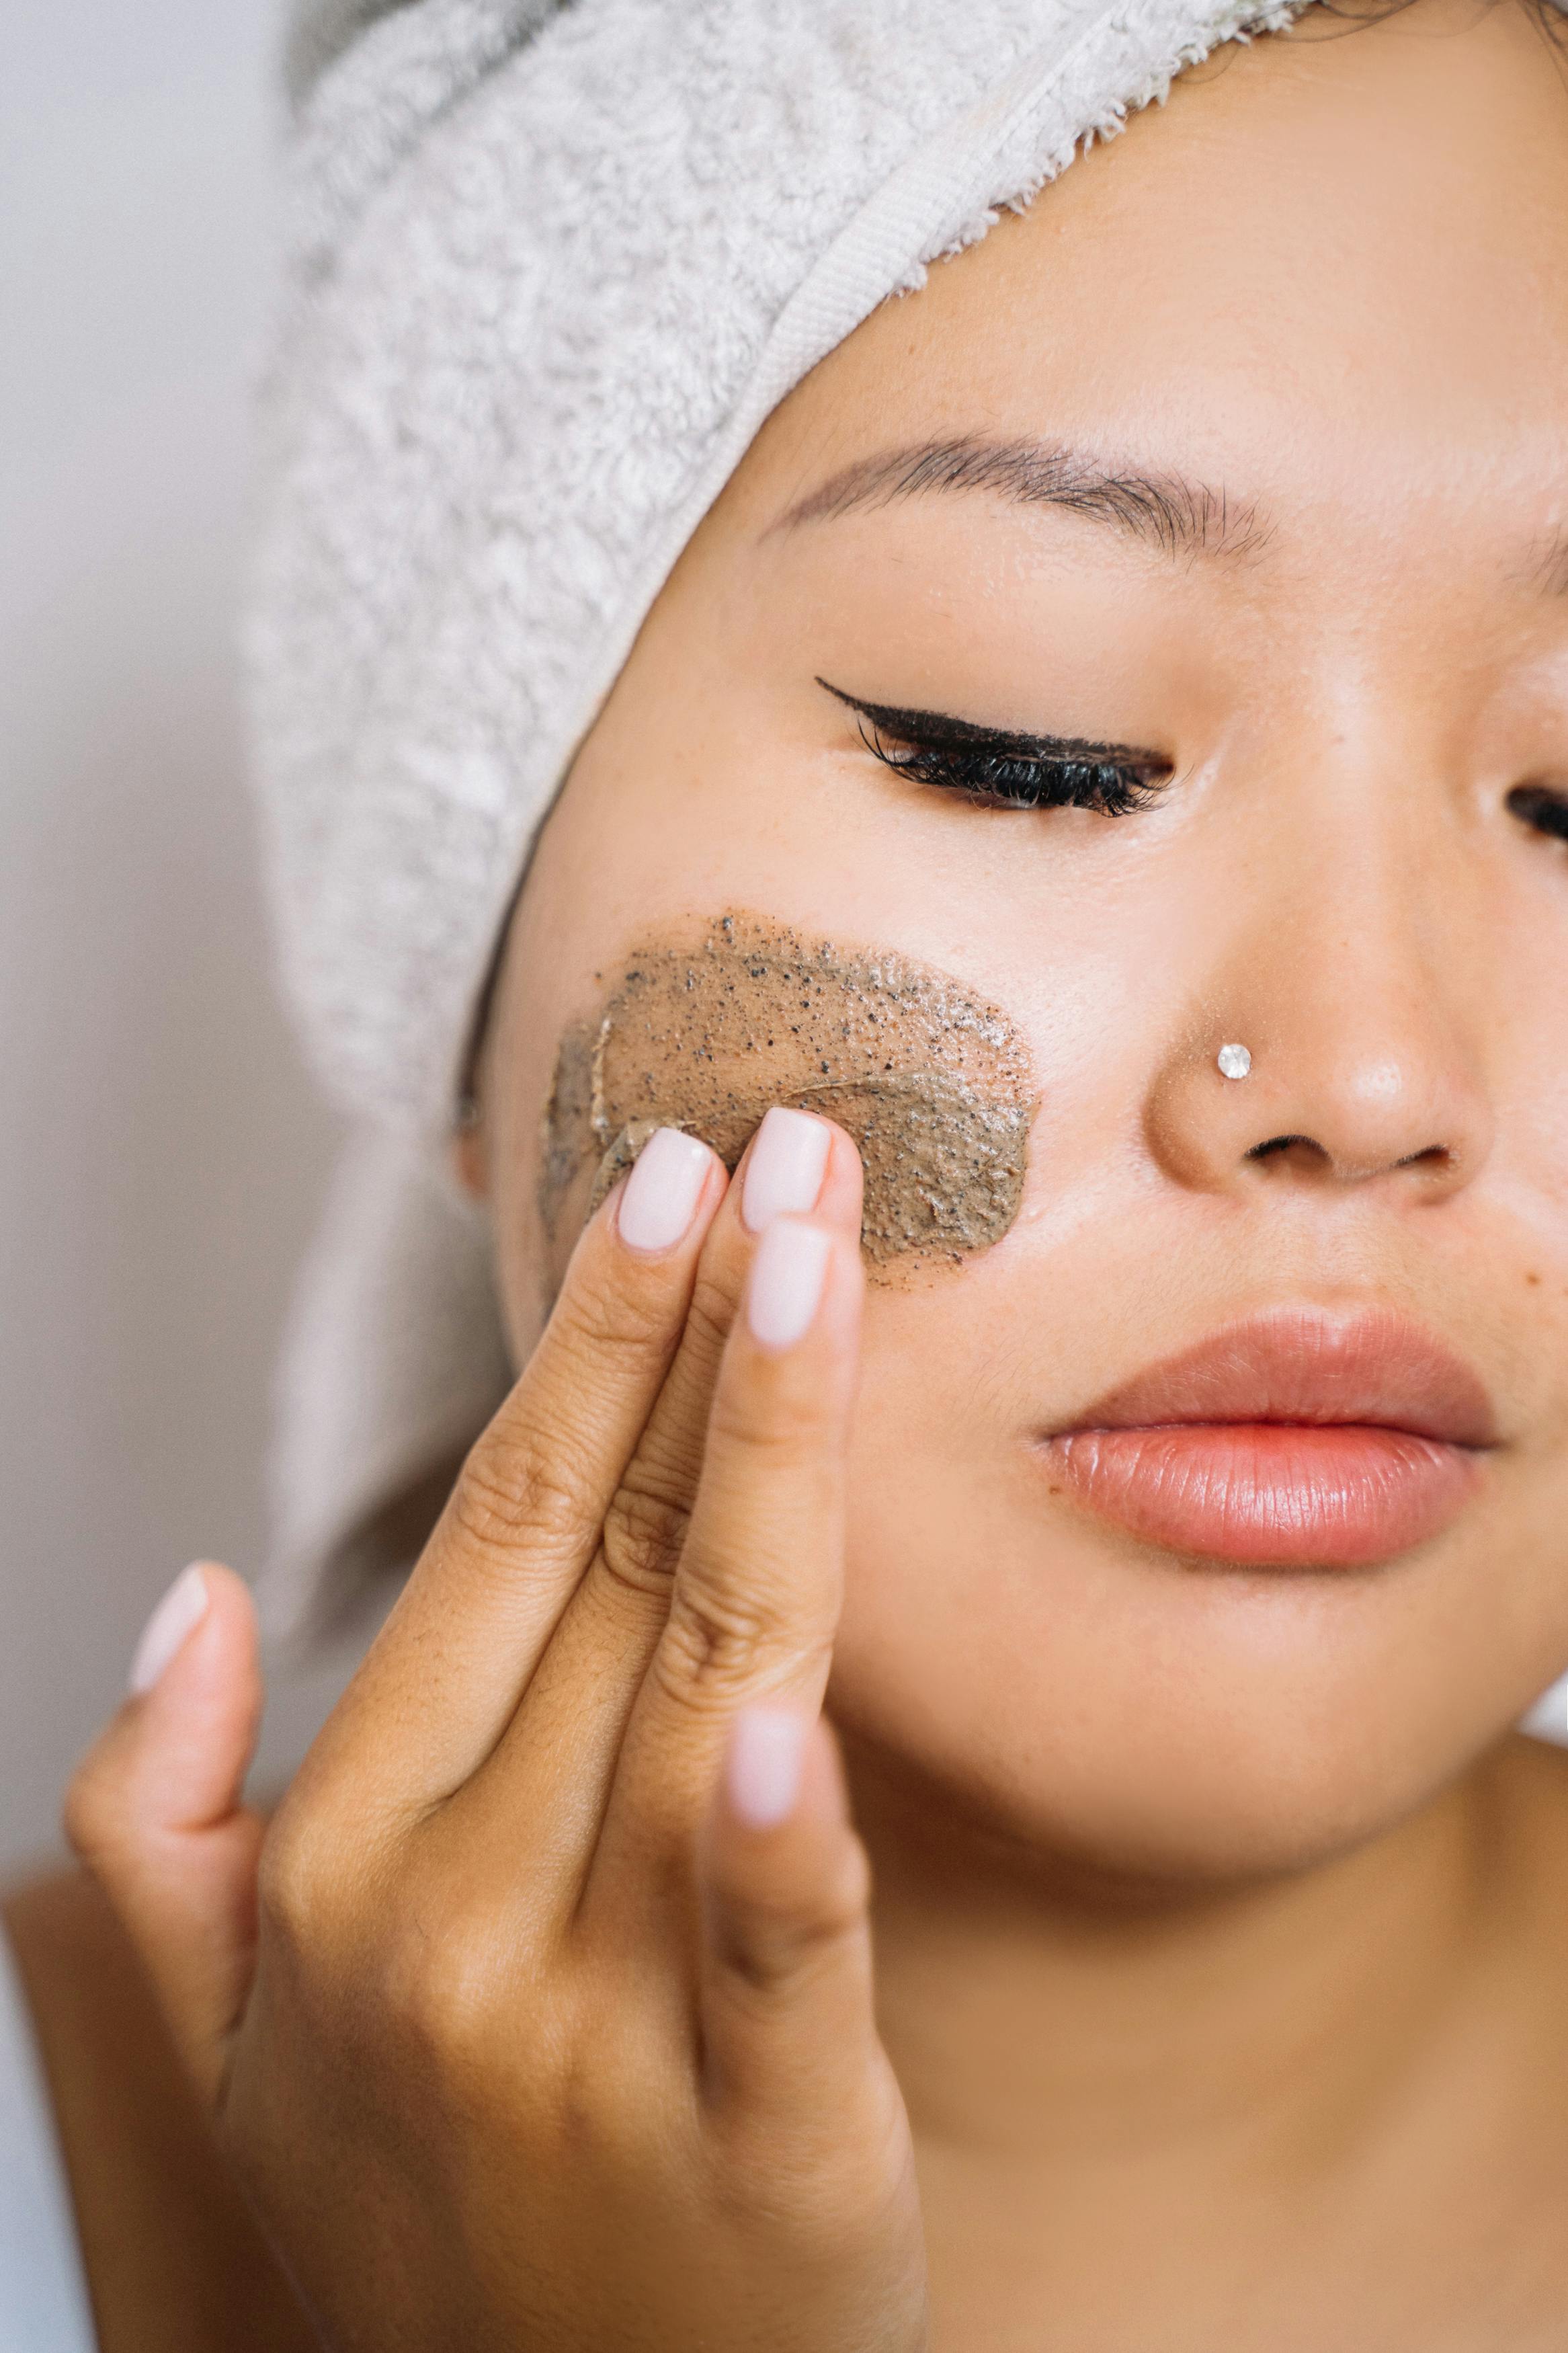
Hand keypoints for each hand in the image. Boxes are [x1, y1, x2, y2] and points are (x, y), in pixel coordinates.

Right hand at [68, 1112, 927, 2351]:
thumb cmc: (416, 2224)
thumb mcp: (212, 2046)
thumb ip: (158, 1826)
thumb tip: (185, 1597)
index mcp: (340, 1864)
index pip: (495, 1543)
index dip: (588, 1351)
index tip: (658, 1192)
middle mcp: (450, 1921)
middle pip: (609, 1560)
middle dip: (698, 1333)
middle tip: (774, 1144)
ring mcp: (594, 2031)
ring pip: (707, 1678)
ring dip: (772, 1454)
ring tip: (827, 1262)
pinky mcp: (760, 2142)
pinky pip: (774, 1965)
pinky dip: (786, 1856)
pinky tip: (789, 1741)